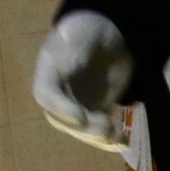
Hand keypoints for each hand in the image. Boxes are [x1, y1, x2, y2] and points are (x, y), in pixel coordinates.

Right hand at [32, 11, 131, 148]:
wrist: (109, 31)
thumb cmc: (92, 28)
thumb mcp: (82, 34)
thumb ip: (75, 50)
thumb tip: (70, 67)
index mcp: (49, 69)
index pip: (45, 94)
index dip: (60, 108)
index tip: (81, 116)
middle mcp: (58, 90)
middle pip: (61, 118)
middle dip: (83, 128)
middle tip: (108, 128)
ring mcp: (74, 102)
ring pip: (79, 129)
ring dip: (97, 138)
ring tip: (119, 137)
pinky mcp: (92, 109)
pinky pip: (95, 129)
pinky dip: (109, 139)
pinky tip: (124, 142)